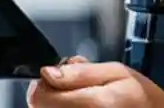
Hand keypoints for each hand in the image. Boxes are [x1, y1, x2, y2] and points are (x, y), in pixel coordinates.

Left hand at [29, 57, 163, 107]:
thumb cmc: (137, 95)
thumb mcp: (116, 72)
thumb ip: (81, 72)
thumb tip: (48, 73)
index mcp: (93, 104)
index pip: (39, 96)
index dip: (44, 82)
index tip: (58, 76)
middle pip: (40, 105)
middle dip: (51, 91)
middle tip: (74, 86)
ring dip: (59, 101)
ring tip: (82, 97)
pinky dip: (65, 107)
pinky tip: (81, 105)